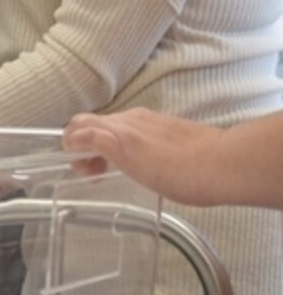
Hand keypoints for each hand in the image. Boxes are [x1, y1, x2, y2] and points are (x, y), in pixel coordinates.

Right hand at [63, 108, 221, 205]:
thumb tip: (76, 137)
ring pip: (110, 124)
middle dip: (80, 141)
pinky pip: (129, 127)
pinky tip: (133, 159)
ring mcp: (147, 120)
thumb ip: (106, 149)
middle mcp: (129, 120)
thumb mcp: (136, 167)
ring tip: (108, 166)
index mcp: (120, 131)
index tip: (76, 166)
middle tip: (87, 167)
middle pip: (90, 121)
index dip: (69, 145)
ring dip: (99, 141)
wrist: (225, 164)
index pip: (79, 127)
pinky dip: (119, 140)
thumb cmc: (182, 175)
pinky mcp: (162, 124)